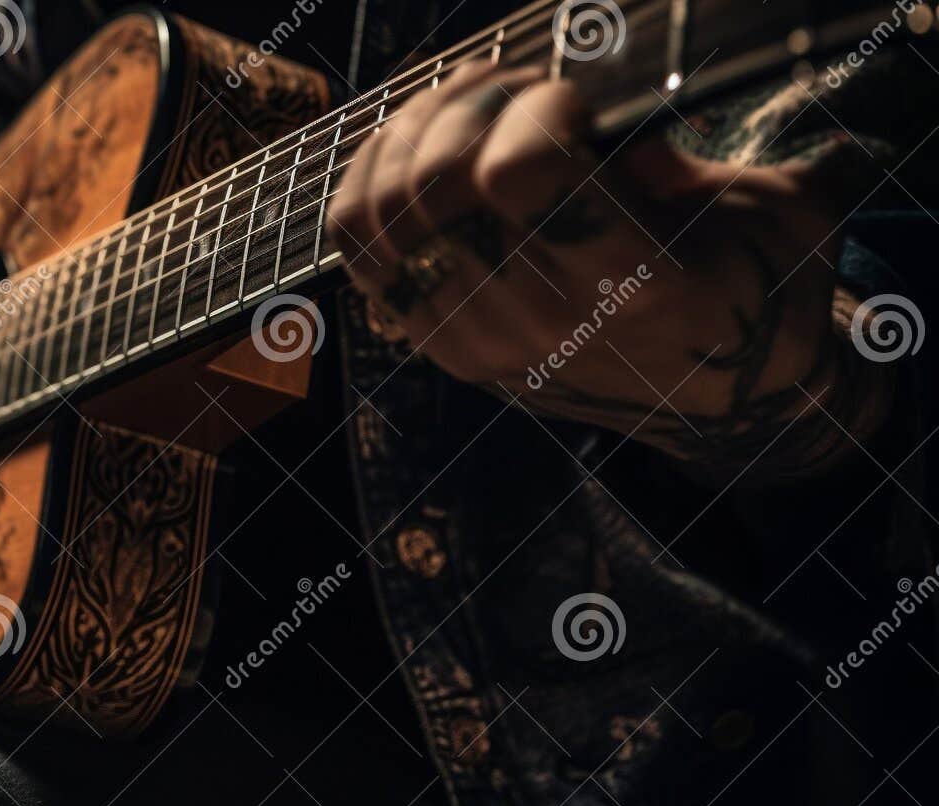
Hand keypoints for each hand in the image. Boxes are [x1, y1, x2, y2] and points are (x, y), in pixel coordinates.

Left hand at [326, 64, 881, 475]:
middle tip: (516, 91)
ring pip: (383, 210)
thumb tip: (597, 134)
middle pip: (437, 179)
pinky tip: (416, 149)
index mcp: (631, 279)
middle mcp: (541, 319)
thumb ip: (683, 158)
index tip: (573, 99)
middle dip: (469, 104)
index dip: (536, 106)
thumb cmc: (753, 281)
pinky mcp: (439, 344)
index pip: (520, 172)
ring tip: (470, 115)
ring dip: (416, 134)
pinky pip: (358, 250)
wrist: (725, 395)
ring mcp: (477, 339)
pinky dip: (372, 180)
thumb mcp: (764, 207)